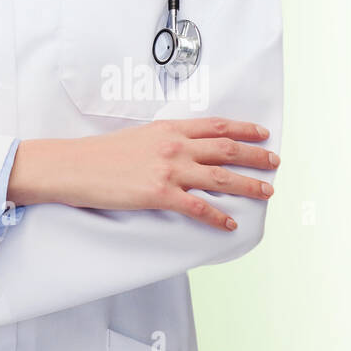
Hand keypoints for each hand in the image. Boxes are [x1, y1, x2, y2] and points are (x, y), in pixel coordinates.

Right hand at [11, 118, 277, 230]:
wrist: (75, 166)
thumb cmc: (102, 153)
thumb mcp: (139, 136)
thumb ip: (165, 140)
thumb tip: (187, 148)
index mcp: (168, 128)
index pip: (215, 126)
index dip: (243, 129)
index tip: (263, 133)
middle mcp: (174, 146)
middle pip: (226, 149)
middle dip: (255, 156)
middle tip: (274, 162)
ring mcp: (168, 170)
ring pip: (220, 178)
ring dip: (248, 186)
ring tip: (267, 192)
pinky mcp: (159, 194)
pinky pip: (198, 207)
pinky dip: (217, 217)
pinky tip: (230, 224)